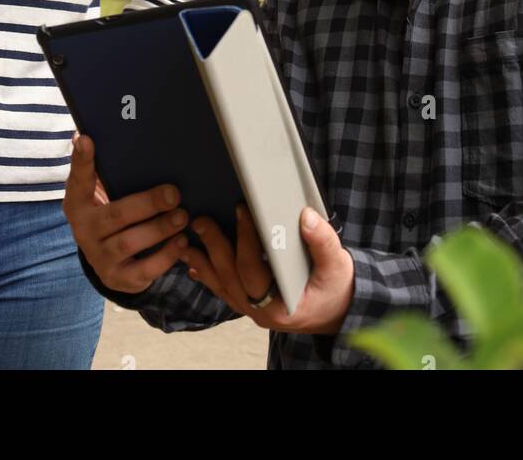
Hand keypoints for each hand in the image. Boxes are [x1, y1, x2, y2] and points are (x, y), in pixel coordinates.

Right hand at [63, 133, 190, 293]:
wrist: (107, 261)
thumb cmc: (110, 214)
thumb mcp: (100, 194)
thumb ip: (97, 170)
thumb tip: (83, 134)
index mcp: (78, 204)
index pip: (78, 180)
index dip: (82, 161)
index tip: (87, 139)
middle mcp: (85, 232)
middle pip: (115, 216)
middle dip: (146, 204)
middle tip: (174, 193)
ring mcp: (101, 258)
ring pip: (129, 243)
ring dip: (159, 229)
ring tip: (182, 216)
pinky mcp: (120, 278)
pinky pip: (144, 270)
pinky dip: (165, 256)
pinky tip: (181, 242)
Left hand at [179, 202, 354, 335]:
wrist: (337, 312)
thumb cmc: (336, 289)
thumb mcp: (337, 265)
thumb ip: (322, 241)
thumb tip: (305, 216)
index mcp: (280, 304)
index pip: (254, 269)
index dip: (245, 239)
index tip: (240, 210)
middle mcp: (261, 311)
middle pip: (230, 276)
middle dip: (214, 246)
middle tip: (201, 221)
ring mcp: (253, 309)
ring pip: (222, 285)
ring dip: (203, 261)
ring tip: (185, 241)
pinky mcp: (251, 302)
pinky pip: (224, 290)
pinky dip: (208, 275)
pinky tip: (194, 262)